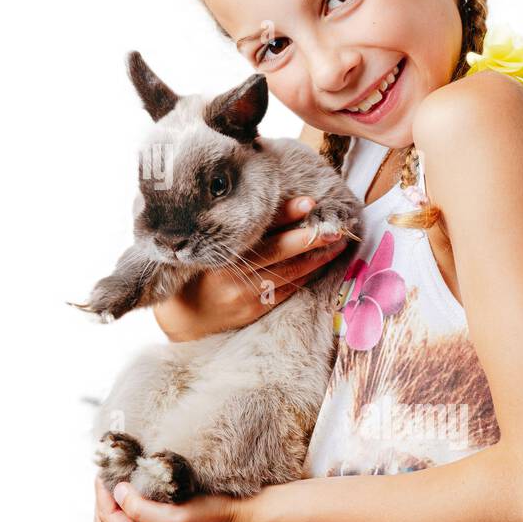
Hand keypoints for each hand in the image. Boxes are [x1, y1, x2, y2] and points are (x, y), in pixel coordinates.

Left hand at [93, 475, 241, 521]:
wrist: (235, 515)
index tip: (107, 465)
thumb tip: (117, 491)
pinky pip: (129, 512)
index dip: (103, 491)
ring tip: (122, 471)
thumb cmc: (210, 517)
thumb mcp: (176, 517)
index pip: (107, 518)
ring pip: (115, 514)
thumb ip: (141, 509)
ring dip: (116, 493)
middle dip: (106, 492)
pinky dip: (127, 495)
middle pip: (106, 518)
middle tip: (113, 466)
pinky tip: (133, 480)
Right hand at [152, 196, 349, 342]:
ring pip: (290, 272)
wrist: (184, 320)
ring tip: (338, 242)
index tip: (308, 202)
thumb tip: (263, 205)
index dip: (284, 215)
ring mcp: (247, 295)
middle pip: (280, 252)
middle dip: (310, 236)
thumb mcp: (207, 251)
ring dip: (317, 257)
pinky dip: (306, 275)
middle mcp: (234, 275)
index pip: (259, 230)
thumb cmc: (196, 276)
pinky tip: (320, 263)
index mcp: (221, 254)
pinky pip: (288, 290)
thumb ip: (232, 234)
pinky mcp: (256, 309)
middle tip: (335, 225)